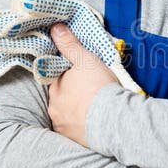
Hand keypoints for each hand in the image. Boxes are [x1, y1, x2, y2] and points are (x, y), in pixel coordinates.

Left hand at [47, 23, 118, 145]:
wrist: (113, 120)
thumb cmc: (99, 86)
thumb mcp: (85, 59)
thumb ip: (69, 44)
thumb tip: (55, 28)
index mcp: (55, 87)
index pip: (55, 78)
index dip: (66, 76)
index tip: (78, 76)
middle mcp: (54, 107)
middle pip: (59, 98)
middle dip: (69, 95)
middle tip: (87, 92)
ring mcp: (62, 125)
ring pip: (65, 115)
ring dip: (74, 112)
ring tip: (91, 108)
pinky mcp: (72, 139)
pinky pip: (73, 130)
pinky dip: (79, 126)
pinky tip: (91, 122)